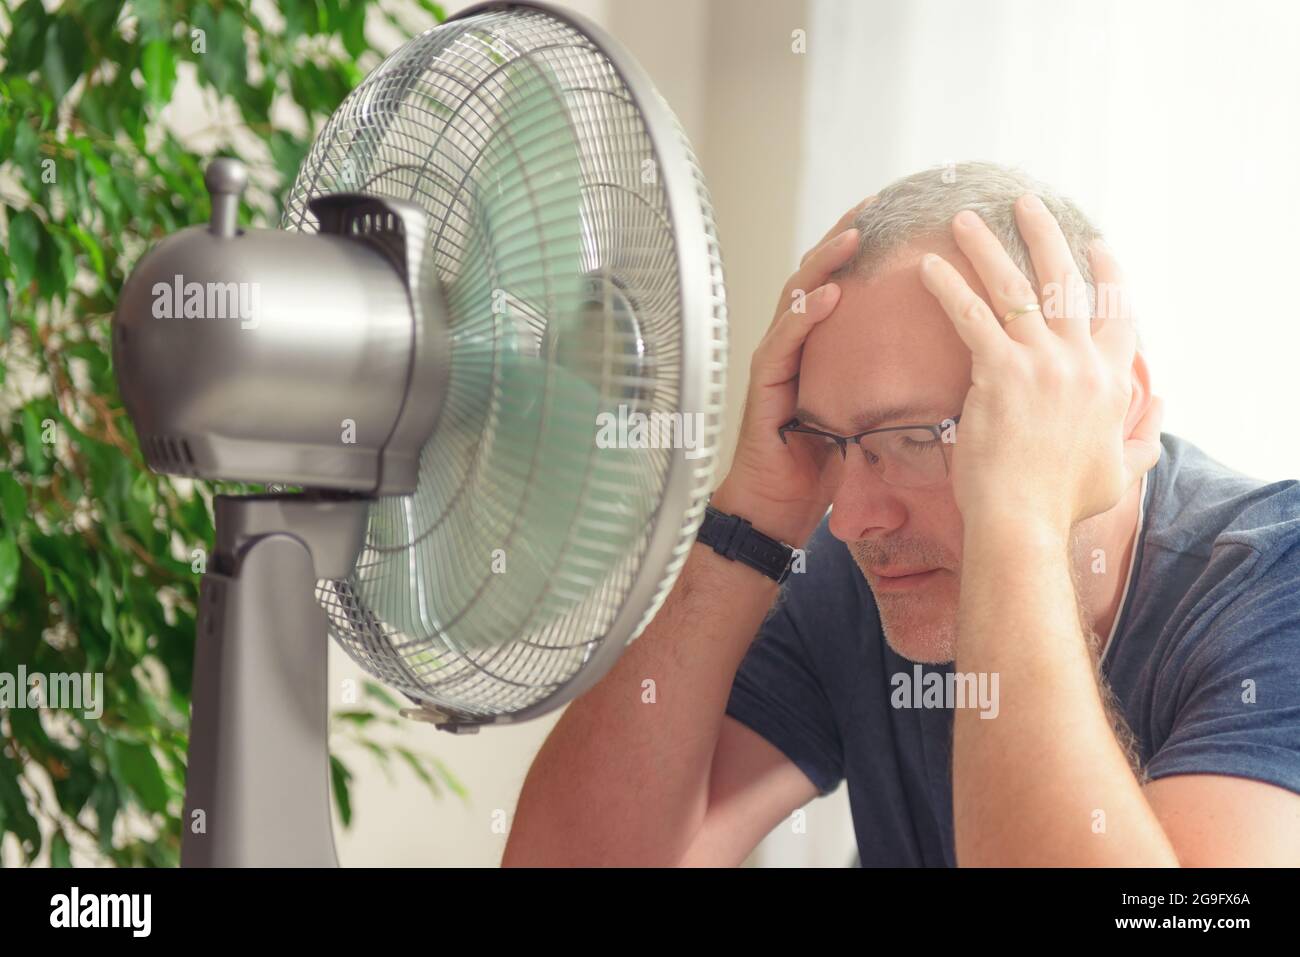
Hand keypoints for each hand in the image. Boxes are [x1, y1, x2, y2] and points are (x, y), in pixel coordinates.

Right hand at [714, 197, 875, 544]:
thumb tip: (951, 368)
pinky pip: (783, 340)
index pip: (842, 282)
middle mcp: (794, 344)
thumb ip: (893, 384)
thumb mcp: (869, 415)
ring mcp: (775, 360)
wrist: (779, 505)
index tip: (899, 215)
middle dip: (843, 235)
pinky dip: (805, 313)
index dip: (866, 248)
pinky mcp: (765, 385)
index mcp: (821, 347)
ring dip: (824, 262)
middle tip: (875, 203)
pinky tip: (828, 293)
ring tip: (853, 235)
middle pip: (817, 274)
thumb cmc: (824, 464)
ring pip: (796, 296)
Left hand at [918, 194, 1163, 534]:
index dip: (1107, 274)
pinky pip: (971, 316)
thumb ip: (1143, 438)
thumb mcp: (1119, 472)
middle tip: (1025, 202)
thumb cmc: (1064, 504)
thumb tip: (1160, 411)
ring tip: (964, 218)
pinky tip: (928, 265)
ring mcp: (1041, 364)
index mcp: (1111, 381)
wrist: (1024, 521)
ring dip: (987, 247)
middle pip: (1065, 282)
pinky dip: (949, 287)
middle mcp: (1082, 362)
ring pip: (1015, 288)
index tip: (1094, 245)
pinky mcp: (999, 372)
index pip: (1117, 313)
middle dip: (1044, 235)